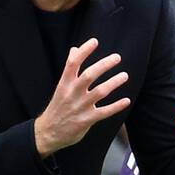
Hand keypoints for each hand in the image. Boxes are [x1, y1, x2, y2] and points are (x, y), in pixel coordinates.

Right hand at [34, 38, 130, 157]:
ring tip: (124, 75)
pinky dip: (116, 106)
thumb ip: (69, 69)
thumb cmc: (57, 107)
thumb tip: (74, 49)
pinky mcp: (86, 120)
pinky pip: (104, 112)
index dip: (84, 51)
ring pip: (99, 92)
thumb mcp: (60, 87)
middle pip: (89, 75)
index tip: (95, 41)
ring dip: (113, 82)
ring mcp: (80, 107)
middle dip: (104, 65)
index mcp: (64, 84)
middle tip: (117, 57)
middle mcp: (72, 93)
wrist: (47, 133)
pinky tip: (126, 100)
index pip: (73, 63)